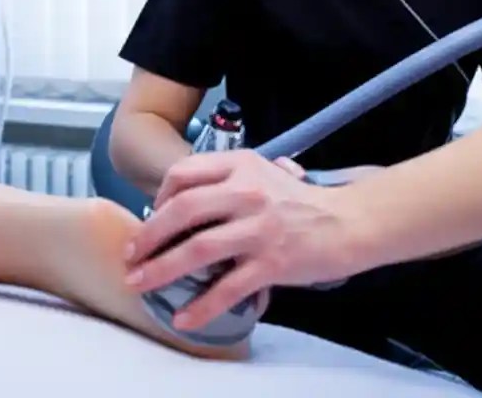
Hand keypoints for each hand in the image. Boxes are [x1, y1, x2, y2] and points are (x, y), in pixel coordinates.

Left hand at [123, 149, 363, 332]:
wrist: (350, 222)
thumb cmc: (306, 202)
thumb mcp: (267, 174)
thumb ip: (230, 181)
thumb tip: (188, 203)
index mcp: (242, 164)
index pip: (184, 173)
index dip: (158, 197)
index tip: (151, 217)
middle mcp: (247, 192)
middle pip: (181, 210)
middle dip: (148, 236)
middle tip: (130, 255)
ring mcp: (259, 227)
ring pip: (196, 249)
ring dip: (161, 269)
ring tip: (140, 283)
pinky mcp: (272, 261)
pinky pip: (227, 287)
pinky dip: (201, 305)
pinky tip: (184, 318)